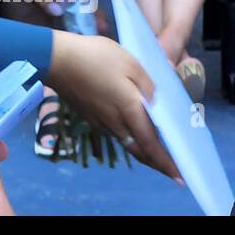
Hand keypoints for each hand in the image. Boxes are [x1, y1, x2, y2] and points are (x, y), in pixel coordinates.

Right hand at [46, 31, 182, 182]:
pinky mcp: (89, 116)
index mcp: (130, 110)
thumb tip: (155, 102)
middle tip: (171, 168)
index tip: (179, 177)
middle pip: (139, 150)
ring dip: (142, 147)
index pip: (151, 145)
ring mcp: (100, 122)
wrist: (55, 59)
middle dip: (156, 162)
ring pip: (126, 141)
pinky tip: (129, 125)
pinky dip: (127, 135)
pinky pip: (114, 131)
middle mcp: (116, 123)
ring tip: (154, 146)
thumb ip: (147, 84)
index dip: (165, 162)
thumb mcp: (129, 62)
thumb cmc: (95, 57)